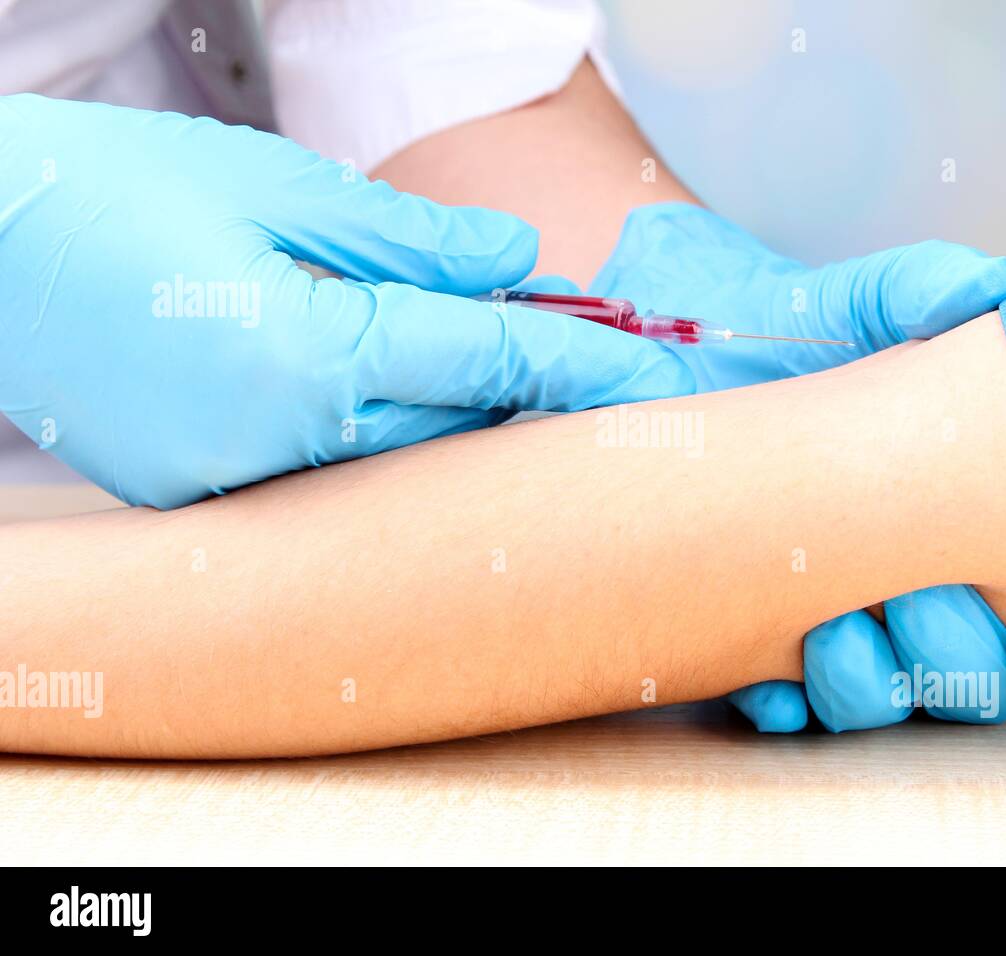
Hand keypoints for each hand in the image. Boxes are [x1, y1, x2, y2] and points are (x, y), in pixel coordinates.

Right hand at [0, 96, 691, 507]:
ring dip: (458, 419)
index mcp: (301, 359)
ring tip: (505, 375)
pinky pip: (328, 473)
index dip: (580, 363)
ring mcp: (234, 487)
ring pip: (397, 461)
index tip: (656, 372)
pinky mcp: (202, 496)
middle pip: (455, 428)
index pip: (483, 364)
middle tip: (597, 365)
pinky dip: (381, 438)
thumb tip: (520, 265)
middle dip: (527, 396)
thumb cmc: (114, 190)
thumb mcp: (274, 187)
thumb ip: (411, 241)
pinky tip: (400, 401)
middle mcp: (275, 447)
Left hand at [588, 202, 1005, 730]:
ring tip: (834, 635)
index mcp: (970, 509)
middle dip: (964, 661)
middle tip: (919, 607)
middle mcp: (917, 573)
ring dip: (873, 685)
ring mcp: (841, 609)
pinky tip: (771, 680)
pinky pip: (787, 701)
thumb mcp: (853, 302)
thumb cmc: (791, 326)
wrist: (682, 344)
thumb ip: (919, 290)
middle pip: (980, 670)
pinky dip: (785, 700)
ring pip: (887, 696)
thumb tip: (983, 286)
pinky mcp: (759, 630)